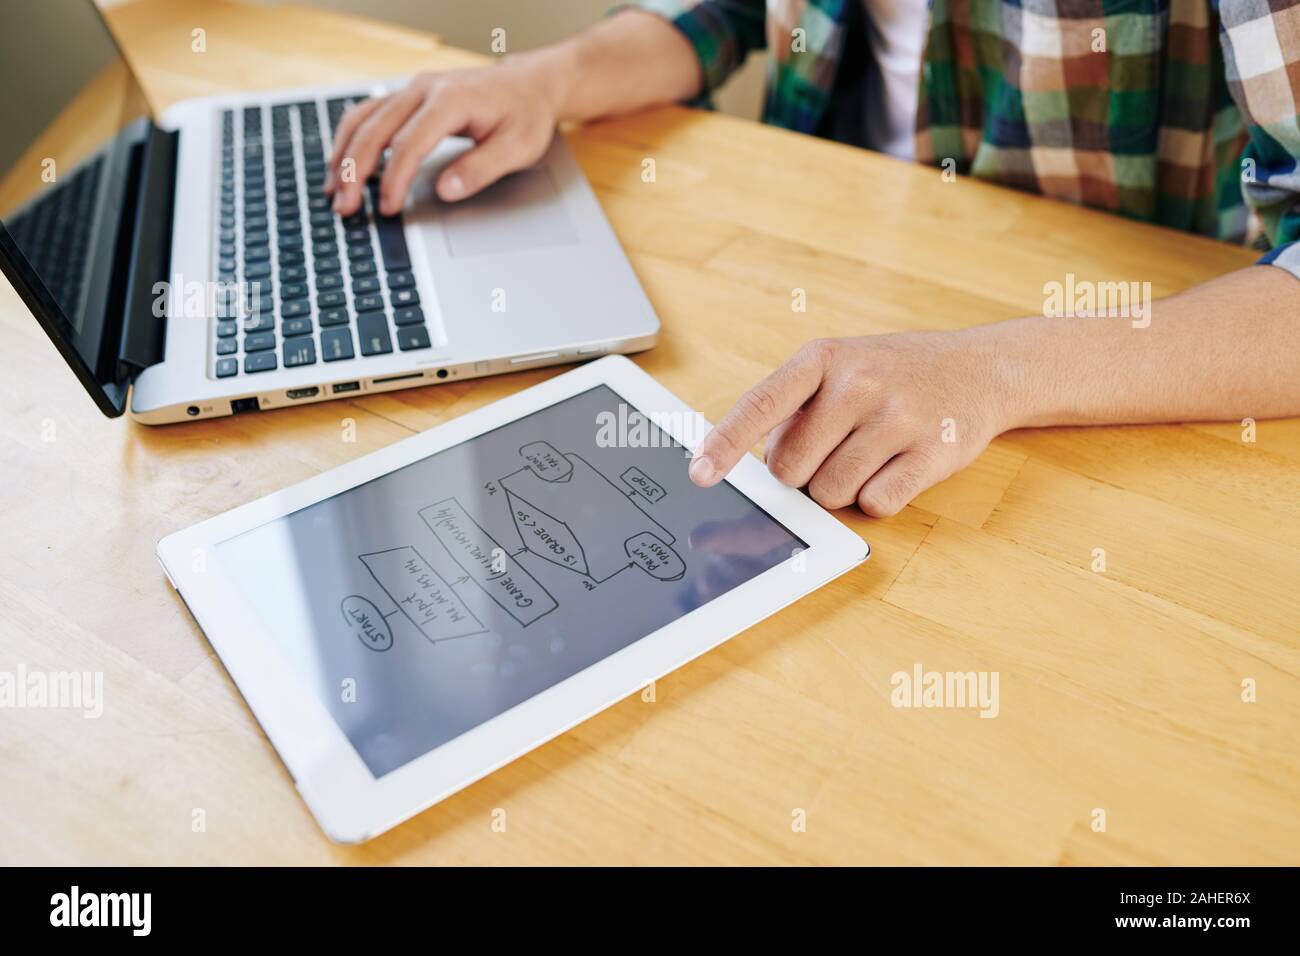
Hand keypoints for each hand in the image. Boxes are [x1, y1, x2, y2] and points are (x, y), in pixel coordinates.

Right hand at [325, 56, 566, 215]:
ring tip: (334, 190)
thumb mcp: (518, 147)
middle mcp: (425, 88)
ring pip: (364, 119)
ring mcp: (413, 89)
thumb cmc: (525, 115)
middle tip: (345, 207)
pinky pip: (368, 114)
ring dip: (344, 155)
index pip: (409, 143)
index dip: (394, 179)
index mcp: (451, 99)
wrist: (529, 85)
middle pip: (376, 129)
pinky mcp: (408, 96)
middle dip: (355, 171)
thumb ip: (481, 169)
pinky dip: (351, 140)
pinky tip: (342, 164)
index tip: (387, 207)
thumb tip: (445, 190)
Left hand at [687, 331, 1017, 516]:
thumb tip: (749, 469)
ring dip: (842, 487)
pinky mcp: (932, 454)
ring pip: (830, 493)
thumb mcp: (840, 368)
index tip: (700, 476)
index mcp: (823, 358)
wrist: (980, 369)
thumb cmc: (894, 375)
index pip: (761, 405)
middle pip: (790, 469)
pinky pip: (876, 505)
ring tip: (871, 452)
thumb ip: (793, 409)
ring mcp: (898, 418)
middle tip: (836, 447)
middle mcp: (859, 383)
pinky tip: (898, 467)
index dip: (725, 444)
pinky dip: (879, 498)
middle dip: (803, 472)